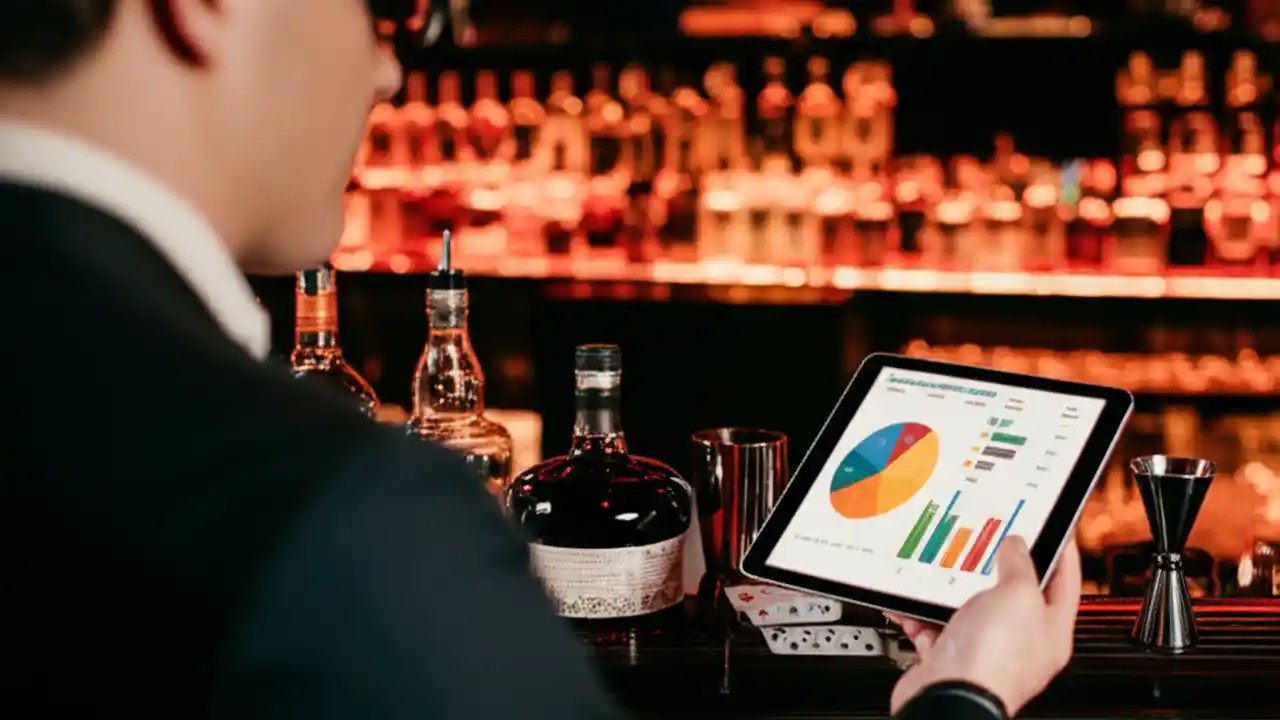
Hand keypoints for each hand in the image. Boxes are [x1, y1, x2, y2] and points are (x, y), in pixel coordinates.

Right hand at [885, 536, 1080, 716]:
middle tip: (988, 541)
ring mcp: (983, 650)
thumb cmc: (992, 659)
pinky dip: (921, 615)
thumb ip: (1020, 565)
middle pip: (1012, 594)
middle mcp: (1019, 642)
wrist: (947, 695)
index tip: (1052, 528)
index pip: (1064, 581)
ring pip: (968, 608)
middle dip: (995, 567)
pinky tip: (914, 604)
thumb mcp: (1018, 594)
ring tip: (941, 571)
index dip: (1060, 551)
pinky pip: (934, 627)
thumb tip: (1017, 546)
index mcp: (1049, 629)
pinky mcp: (950, 657)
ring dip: (949, 590)